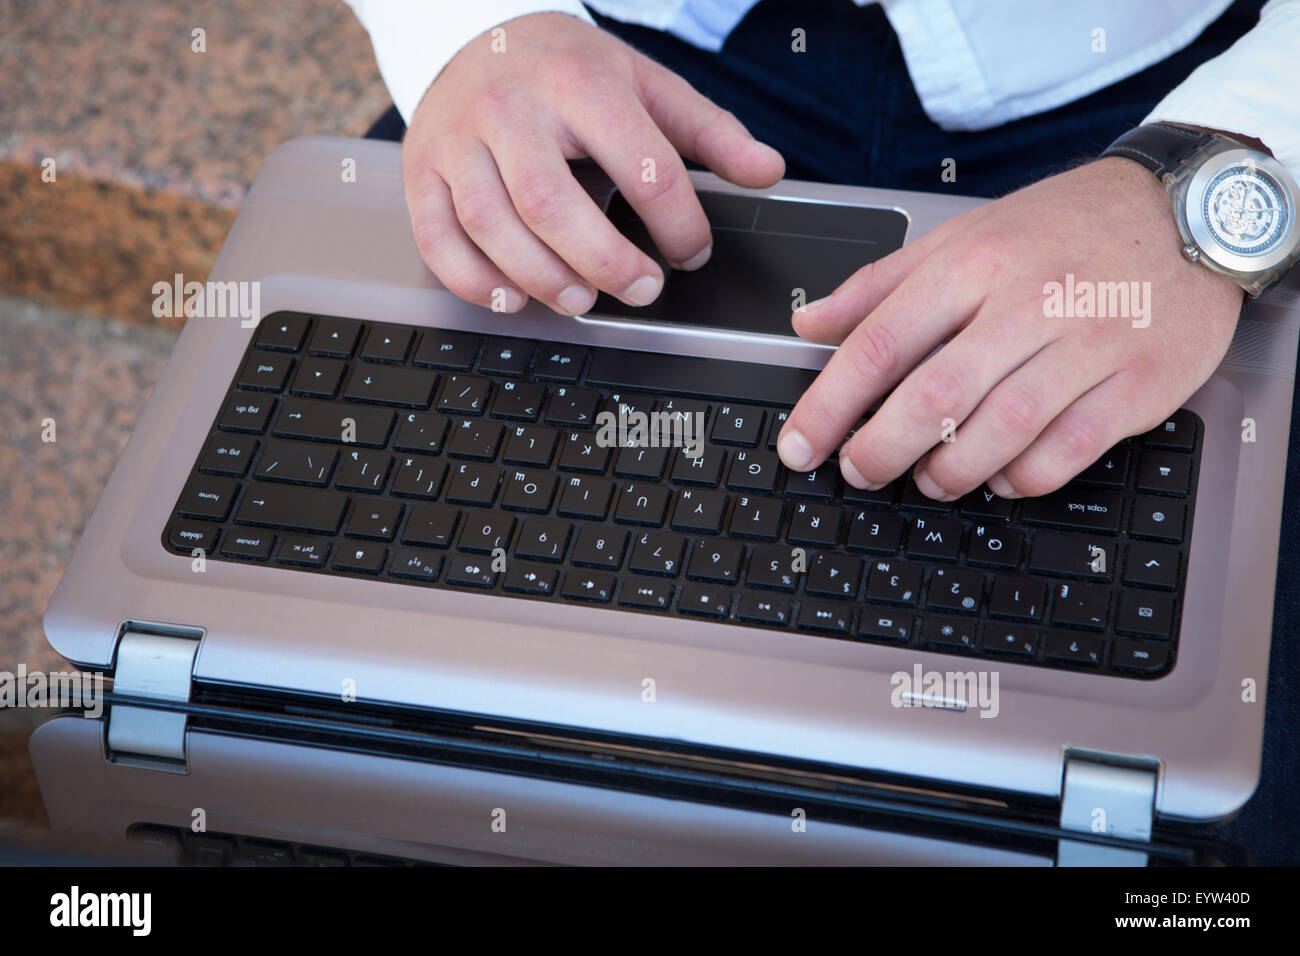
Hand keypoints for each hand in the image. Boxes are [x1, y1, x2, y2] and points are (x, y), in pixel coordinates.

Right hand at [401, 12, 784, 315]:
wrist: (472, 34)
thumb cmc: (567, 70)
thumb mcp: (645, 85)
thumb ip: (709, 133)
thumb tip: (768, 171)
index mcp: (578, 81)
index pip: (640, 164)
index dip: (677, 223)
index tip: (690, 251)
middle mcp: (510, 108)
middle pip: (553, 204)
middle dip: (607, 262)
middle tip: (643, 290)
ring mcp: (457, 142)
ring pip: (493, 227)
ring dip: (544, 279)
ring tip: (584, 299)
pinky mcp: (423, 173)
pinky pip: (439, 241)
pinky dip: (476, 283)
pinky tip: (515, 297)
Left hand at [777, 157, 1243, 498]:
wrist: (1189, 210)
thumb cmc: (1066, 228)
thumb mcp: (964, 236)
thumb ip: (879, 285)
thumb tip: (807, 323)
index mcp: (974, 264)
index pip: (880, 342)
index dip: (828, 405)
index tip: (799, 446)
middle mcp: (1028, 303)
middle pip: (934, 398)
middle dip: (879, 451)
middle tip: (859, 470)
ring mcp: (1089, 346)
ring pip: (999, 433)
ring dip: (947, 472)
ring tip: (928, 476)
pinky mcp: (1138, 386)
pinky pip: (1064, 454)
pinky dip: (1018, 478)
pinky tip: (998, 473)